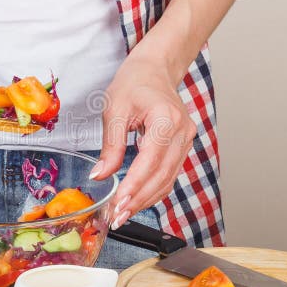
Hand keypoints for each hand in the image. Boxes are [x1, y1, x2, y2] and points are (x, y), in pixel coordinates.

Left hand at [90, 51, 196, 228]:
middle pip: (162, 176)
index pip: (151, 161)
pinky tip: (135, 200)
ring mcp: (187, 140)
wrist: (153, 70)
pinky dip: (152, 190)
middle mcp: (183, 131)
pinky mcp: (183, 147)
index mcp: (166, 118)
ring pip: (168, 180)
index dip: (135, 186)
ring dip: (145, 200)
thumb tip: (100, 176)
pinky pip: (169, 174)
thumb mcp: (114, 110)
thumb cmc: (134, 83)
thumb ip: (110, 146)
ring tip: (122, 213)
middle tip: (116, 216)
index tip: (118, 204)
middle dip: (138, 200)